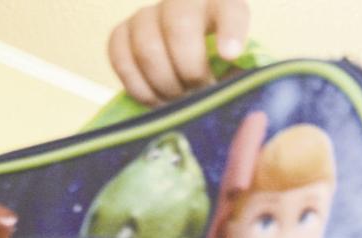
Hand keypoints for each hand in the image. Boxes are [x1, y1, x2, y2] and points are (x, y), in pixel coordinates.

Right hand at [108, 0, 250, 105]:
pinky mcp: (122, 33)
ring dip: (164, 83)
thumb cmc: (221, 69)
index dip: (229, 30)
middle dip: (190, 69)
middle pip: (179, 26)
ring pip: (147, 47)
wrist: (188, 66)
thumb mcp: (238, 69)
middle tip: (200, 93)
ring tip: (179, 102)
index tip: (230, 55)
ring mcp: (147, 15)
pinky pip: (121, 59)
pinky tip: (157, 101)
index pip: (229, 9)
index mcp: (221, 5)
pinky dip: (139, 87)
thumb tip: (234, 98)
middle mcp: (181, 2)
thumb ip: (240, 78)